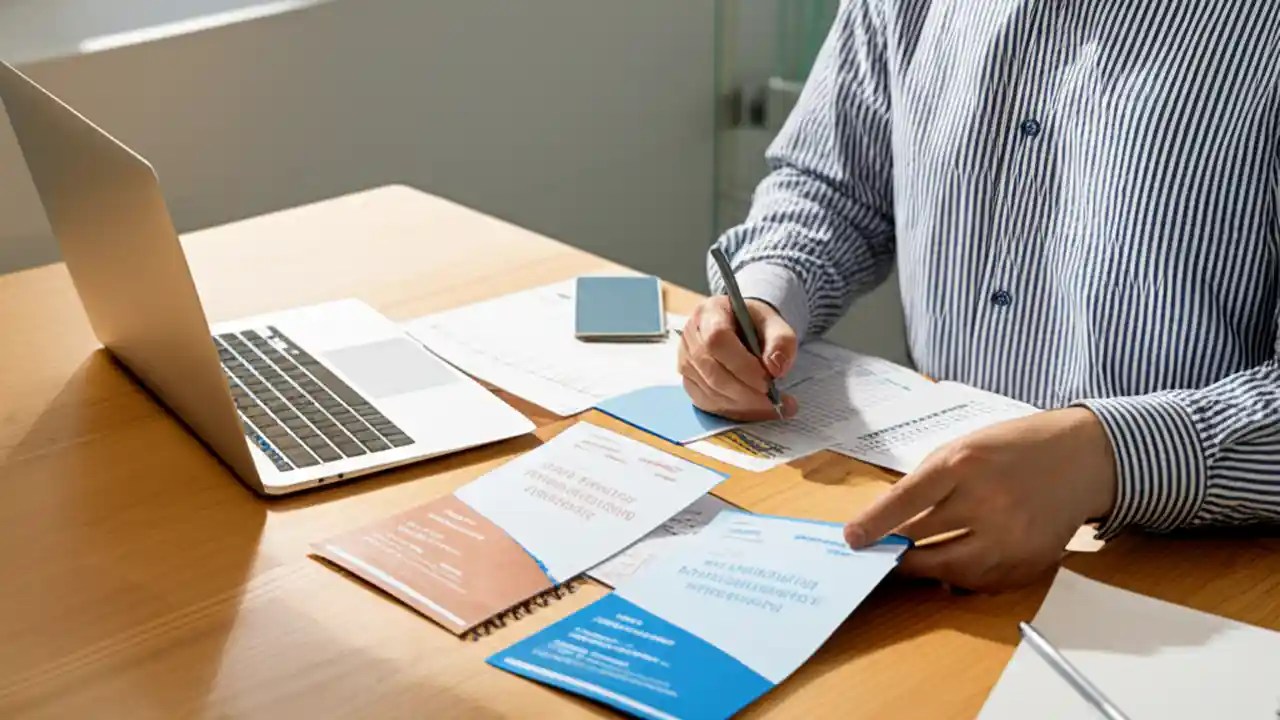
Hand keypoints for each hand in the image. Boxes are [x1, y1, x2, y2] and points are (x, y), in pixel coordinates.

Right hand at [678, 296, 798, 420]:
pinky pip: (706, 402)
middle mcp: (691, 335)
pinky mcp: (688, 380)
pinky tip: (753, 408)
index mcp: (710, 312)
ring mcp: (685, 360)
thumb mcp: (775, 323)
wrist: (740, 328)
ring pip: (708, 390)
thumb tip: (775, 368)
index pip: (717, 340)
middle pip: (711, 369)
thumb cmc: (755, 324)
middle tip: (773, 401)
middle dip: (744, 391)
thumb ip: (781, 341)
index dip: (741, 365)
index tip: (767, 381)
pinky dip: (732, 410)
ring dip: (741, 404)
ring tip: (770, 407)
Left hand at [843, 408, 1117, 591]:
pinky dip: (961, 579)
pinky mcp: (1030, 560)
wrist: (1083, 457)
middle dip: (895, 551)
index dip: (875, 523)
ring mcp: (1012, 536)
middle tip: (878, 555)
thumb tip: (887, 521)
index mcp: (964, 464)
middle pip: (924, 540)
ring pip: (951, 570)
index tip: (851, 540)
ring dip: (925, 569)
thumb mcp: (963, 446)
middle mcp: (987, 501)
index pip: (907, 499)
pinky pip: (983, 583)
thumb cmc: (1012, 448)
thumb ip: (926, 482)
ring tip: (911, 562)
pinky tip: (953, 567)